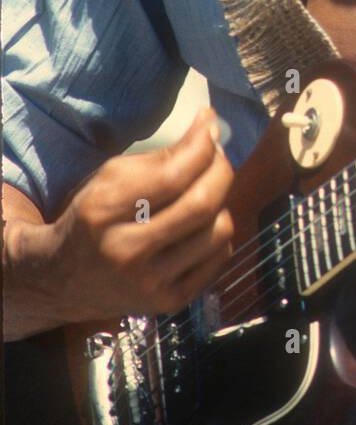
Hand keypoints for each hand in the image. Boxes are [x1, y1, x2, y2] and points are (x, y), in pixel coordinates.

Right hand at [45, 108, 233, 320]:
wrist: (64, 281)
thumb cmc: (91, 219)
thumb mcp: (108, 180)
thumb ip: (158, 159)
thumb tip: (210, 133)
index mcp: (104, 212)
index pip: (171, 176)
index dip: (201, 145)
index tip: (211, 123)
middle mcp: (127, 251)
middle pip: (201, 204)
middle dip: (220, 169)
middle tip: (217, 153)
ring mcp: (151, 282)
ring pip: (218, 231)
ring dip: (221, 202)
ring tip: (205, 191)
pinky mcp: (171, 302)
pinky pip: (220, 256)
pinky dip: (219, 231)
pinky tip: (202, 223)